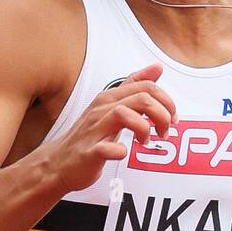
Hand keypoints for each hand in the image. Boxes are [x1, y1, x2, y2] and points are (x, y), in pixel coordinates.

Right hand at [47, 63, 175, 193]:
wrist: (60, 163)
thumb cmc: (89, 136)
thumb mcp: (113, 105)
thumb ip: (134, 87)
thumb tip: (156, 68)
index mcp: (110, 98)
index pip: (146, 86)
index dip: (166, 102)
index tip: (171, 118)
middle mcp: (102, 109)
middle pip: (142, 98)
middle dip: (162, 115)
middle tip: (164, 131)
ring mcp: (95, 129)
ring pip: (124, 114)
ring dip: (144, 128)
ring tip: (145, 141)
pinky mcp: (90, 152)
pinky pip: (106, 148)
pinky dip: (119, 151)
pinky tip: (123, 153)